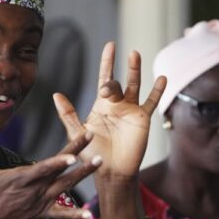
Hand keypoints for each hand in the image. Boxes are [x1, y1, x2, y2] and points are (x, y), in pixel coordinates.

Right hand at [0, 132, 99, 218]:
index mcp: (22, 178)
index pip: (44, 168)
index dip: (59, 162)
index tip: (74, 155)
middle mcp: (36, 189)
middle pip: (60, 171)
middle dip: (78, 155)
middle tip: (91, 141)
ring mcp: (41, 202)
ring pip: (66, 186)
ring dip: (83, 175)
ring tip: (99, 162)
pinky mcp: (42, 212)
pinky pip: (61, 214)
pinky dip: (75, 215)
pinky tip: (90, 215)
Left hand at [53, 42, 165, 179]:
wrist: (110, 172)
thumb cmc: (92, 154)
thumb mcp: (77, 134)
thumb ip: (68, 115)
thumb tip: (56, 94)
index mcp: (101, 104)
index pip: (105, 78)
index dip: (107, 61)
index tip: (110, 45)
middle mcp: (117, 104)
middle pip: (119, 80)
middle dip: (117, 70)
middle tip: (114, 66)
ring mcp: (131, 110)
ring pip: (135, 85)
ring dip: (135, 70)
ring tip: (135, 54)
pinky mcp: (142, 119)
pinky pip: (151, 103)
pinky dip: (157, 91)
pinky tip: (162, 79)